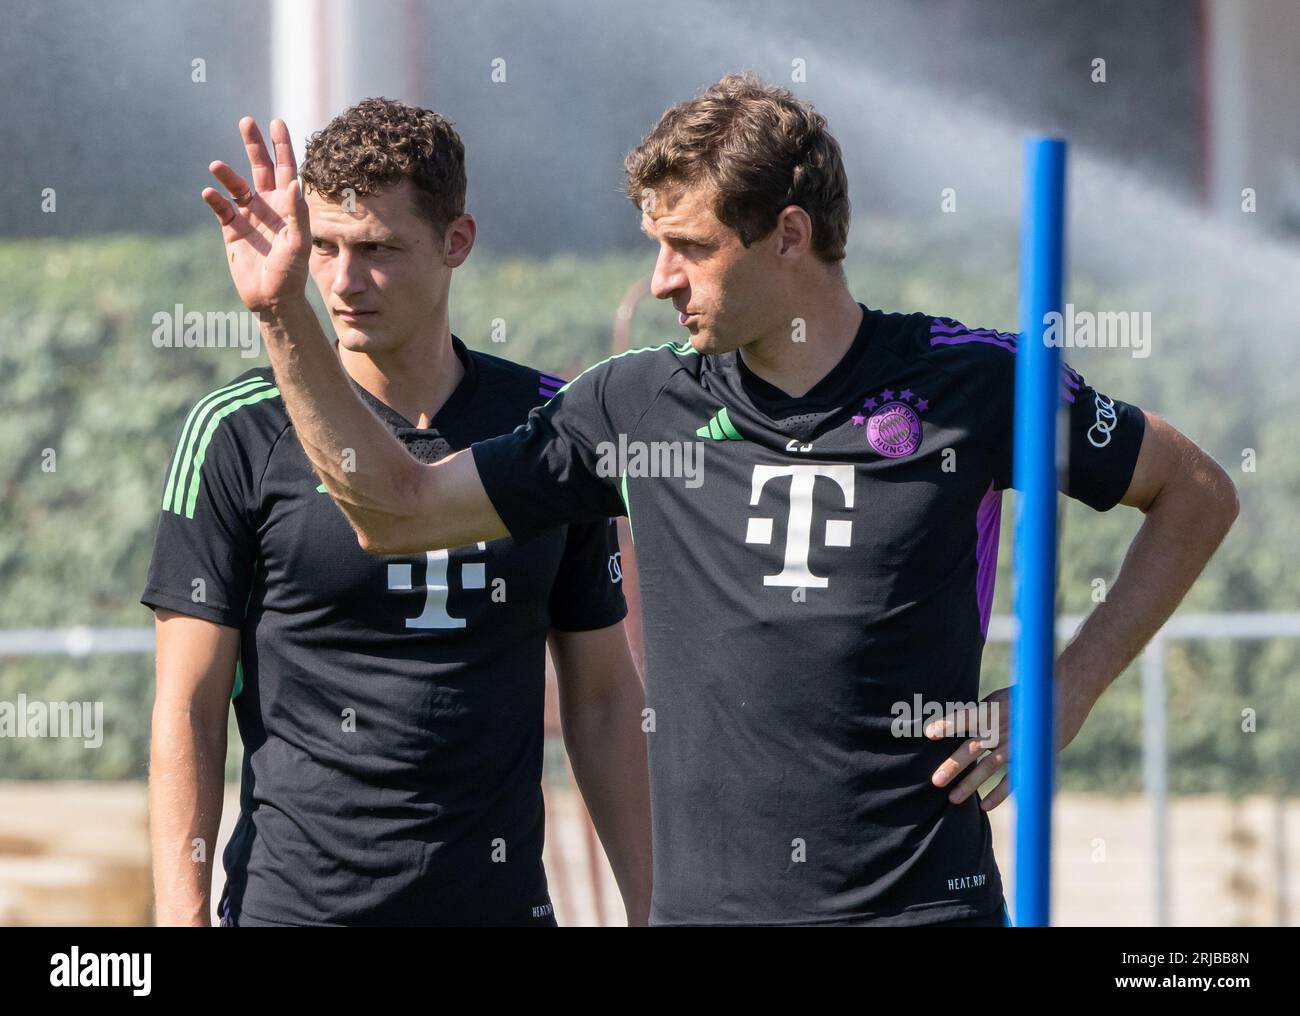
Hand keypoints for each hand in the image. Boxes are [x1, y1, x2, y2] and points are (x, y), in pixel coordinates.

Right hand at [201, 117, 309, 313]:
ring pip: (236, 185)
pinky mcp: (231, 229)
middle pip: (260, 167)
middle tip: (246, 121)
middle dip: (254, 145)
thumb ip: (296, 213)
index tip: (276, 121)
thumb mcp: (299, 243)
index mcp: (288, 205)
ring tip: (216, 166)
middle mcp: (268, 205)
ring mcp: (249, 216)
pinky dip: (214, 198)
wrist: (272, 299)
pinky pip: (220, 208)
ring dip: (227, 174)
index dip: (282, 146)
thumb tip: (294, 182)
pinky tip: (209, 193)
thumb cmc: (292, 272)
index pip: (286, 169)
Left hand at [926, 679, 1093, 811]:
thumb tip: (955, 720)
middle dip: (953, 765)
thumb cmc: (1026, 696)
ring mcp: (1017, 743)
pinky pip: (1014, 778)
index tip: (928, 732)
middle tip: (935, 781)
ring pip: (991, 766)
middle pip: (974, 747)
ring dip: (971, 784)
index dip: (948, 724)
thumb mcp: (1000, 697)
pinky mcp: (1031, 756)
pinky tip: (984, 806)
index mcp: (992, 709)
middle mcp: (1002, 727)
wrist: (1066, 695)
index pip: (966, 716)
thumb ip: (980, 711)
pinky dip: (1000, 793)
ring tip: (953, 799)